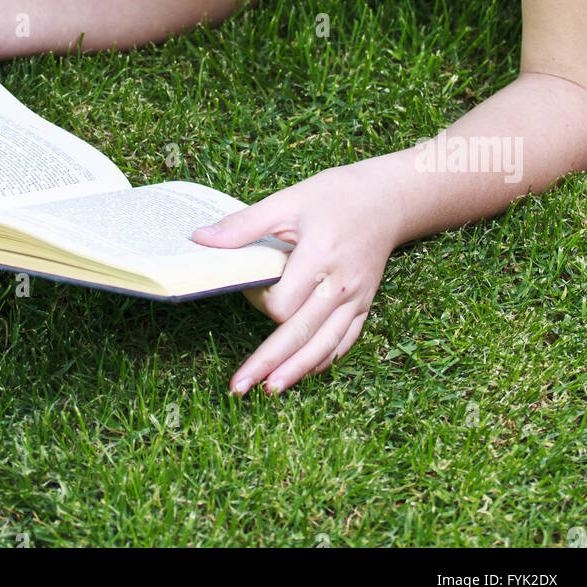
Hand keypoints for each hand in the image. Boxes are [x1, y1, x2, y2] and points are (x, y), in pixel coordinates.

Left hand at [191, 164, 399, 395]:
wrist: (386, 199)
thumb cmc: (333, 196)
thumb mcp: (286, 201)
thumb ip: (244, 225)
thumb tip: (200, 239)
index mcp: (320, 257)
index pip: (284, 302)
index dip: (259, 302)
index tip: (250, 288)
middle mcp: (341, 285)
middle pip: (300, 335)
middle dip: (268, 362)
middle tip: (239, 386)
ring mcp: (356, 299)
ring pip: (324, 346)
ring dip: (296, 371)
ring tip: (269, 390)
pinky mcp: (364, 306)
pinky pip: (345, 342)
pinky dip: (323, 360)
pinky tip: (303, 372)